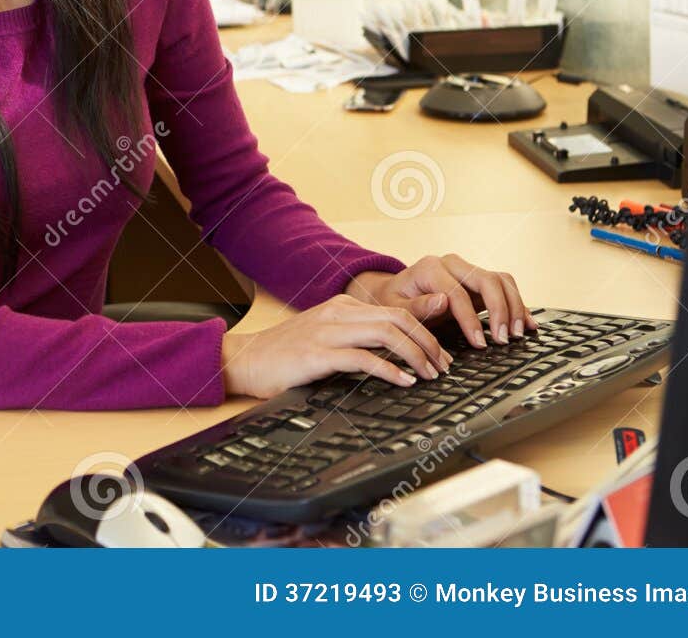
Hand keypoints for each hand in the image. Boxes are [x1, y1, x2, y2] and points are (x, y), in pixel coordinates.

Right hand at [219, 294, 453, 399]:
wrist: (243, 360)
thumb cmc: (283, 355)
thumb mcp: (324, 337)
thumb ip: (356, 337)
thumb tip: (394, 350)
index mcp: (341, 306)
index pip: (396, 310)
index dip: (426, 331)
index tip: (441, 353)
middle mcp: (338, 313)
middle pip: (399, 317)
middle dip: (429, 341)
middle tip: (444, 365)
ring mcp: (327, 332)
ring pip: (387, 334)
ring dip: (417, 355)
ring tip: (430, 374)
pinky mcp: (317, 354)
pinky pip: (363, 359)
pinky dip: (390, 371)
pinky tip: (403, 382)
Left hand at [343, 254, 537, 348]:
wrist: (395, 292)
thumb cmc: (394, 301)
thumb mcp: (395, 307)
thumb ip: (417, 307)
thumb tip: (442, 302)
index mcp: (429, 268)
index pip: (457, 293)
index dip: (470, 319)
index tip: (479, 343)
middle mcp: (452, 264)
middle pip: (486, 280)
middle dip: (500, 310)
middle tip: (503, 339)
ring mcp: (468, 270)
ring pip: (501, 280)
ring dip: (514, 306)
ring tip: (517, 334)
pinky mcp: (478, 280)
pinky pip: (504, 286)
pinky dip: (518, 303)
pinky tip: (527, 323)